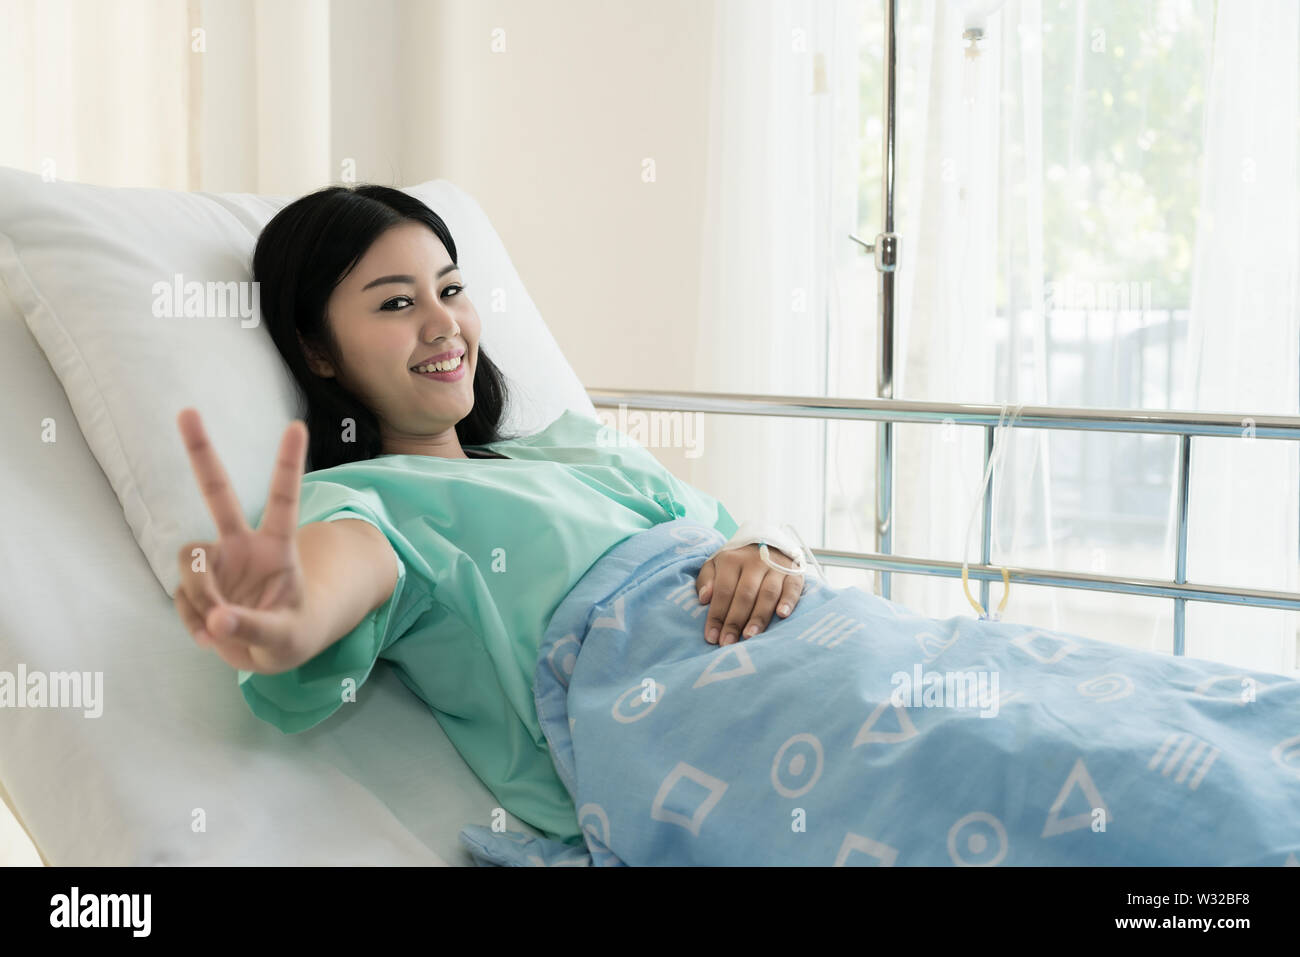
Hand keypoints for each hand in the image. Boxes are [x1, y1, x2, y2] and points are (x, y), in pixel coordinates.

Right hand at [173, 408, 313, 673]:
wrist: (269, 651)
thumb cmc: (291, 635)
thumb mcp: (284, 640)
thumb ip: (253, 627)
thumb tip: (216, 619)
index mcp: (278, 548)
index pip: (284, 500)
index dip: (288, 464)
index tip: (296, 425)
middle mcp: (243, 545)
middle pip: (218, 493)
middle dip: (201, 452)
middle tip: (187, 410)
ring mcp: (218, 562)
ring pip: (190, 560)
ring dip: (199, 593)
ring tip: (220, 624)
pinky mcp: (196, 584)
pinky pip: (181, 597)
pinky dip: (193, 620)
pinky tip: (212, 632)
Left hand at [696, 543, 803, 645]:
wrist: (768, 543)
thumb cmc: (736, 563)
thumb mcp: (715, 565)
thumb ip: (706, 580)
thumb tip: (704, 598)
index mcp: (732, 560)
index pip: (723, 590)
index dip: (716, 615)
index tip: (711, 637)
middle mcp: (755, 561)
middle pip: (745, 594)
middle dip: (735, 621)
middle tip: (728, 643)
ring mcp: (776, 567)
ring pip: (768, 593)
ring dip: (759, 617)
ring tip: (749, 636)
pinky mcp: (795, 573)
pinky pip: (792, 588)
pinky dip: (788, 601)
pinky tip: (782, 615)